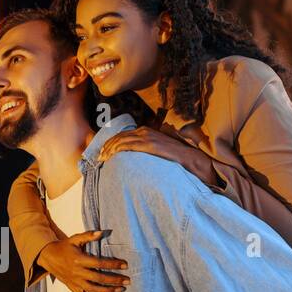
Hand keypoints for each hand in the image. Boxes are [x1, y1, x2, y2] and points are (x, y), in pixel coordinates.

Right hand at [36, 229, 128, 291]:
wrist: (48, 257)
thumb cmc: (64, 247)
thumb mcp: (75, 239)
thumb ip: (88, 236)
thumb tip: (102, 232)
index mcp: (79, 259)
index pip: (99, 263)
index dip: (113, 264)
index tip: (125, 265)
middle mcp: (77, 272)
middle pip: (99, 278)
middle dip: (115, 280)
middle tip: (128, 280)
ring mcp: (75, 282)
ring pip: (93, 289)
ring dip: (108, 291)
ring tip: (121, 289)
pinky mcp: (72, 288)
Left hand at [97, 126, 216, 185]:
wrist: (193, 160)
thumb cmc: (177, 159)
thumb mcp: (158, 151)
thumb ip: (146, 151)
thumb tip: (134, 160)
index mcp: (146, 131)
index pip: (121, 136)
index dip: (109, 144)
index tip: (101, 154)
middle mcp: (145, 131)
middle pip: (118, 137)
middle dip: (105, 147)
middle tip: (97, 158)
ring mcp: (147, 137)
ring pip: (120, 141)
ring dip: (108, 149)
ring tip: (101, 159)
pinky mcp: (150, 145)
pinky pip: (128, 145)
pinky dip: (117, 150)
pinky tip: (110, 156)